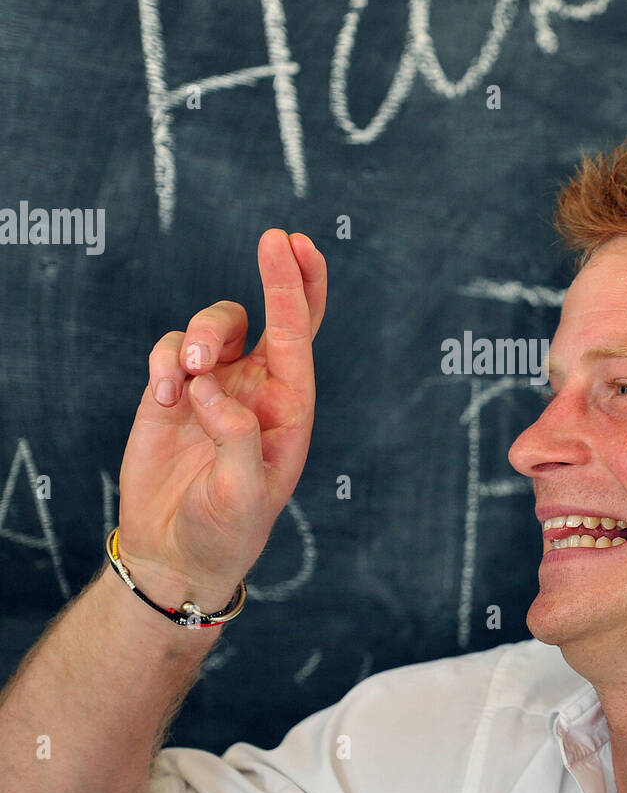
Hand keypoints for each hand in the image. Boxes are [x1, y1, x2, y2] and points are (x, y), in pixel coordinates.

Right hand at [113, 229, 325, 613]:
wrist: (176, 552)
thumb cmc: (225, 529)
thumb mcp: (244, 494)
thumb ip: (237, 439)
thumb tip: (213, 387)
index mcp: (289, 408)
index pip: (298, 336)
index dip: (296, 288)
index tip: (292, 245)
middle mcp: (257, 388)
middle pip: (272, 313)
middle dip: (279, 274)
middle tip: (275, 239)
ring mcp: (214, 386)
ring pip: (212, 325)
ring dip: (199, 334)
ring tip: (187, 372)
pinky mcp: (172, 391)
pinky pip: (168, 351)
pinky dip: (163, 361)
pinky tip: (163, 396)